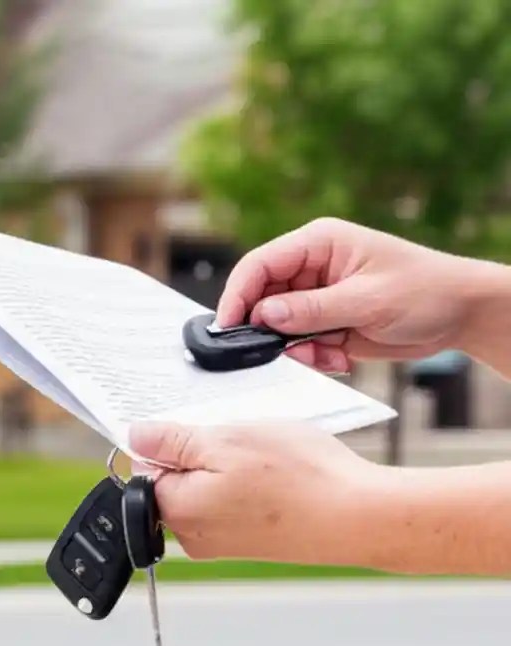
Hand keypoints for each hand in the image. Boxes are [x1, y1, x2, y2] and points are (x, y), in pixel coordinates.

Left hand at [130, 421, 386, 565]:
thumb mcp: (226, 440)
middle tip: (239, 438)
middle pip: (176, 478)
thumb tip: (136, 437)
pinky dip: (251, 482)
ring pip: (209, 487)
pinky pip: (236, 501)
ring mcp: (224, 542)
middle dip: (201, 452)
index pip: (143, 468)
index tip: (196, 428)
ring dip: (230, 464)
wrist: (362, 518)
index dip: (167, 440)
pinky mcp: (253, 541)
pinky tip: (278, 472)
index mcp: (176, 509)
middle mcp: (194, 535)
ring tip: (264, 455)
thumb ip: (172, 441)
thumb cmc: (300, 479)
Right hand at [216, 217, 484, 373]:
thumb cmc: (425, 290)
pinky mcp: (326, 322)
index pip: (260, 264)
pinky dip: (313, 356)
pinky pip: (300, 343)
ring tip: (326, 355)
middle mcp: (311, 268)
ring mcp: (317, 296)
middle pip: (263, 297)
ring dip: (295, 347)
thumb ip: (312, 309)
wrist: (462, 314)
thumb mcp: (367, 299)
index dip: (238, 294)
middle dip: (268, 328)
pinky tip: (340, 358)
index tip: (228, 325)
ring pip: (279, 325)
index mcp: (318, 243)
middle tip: (279, 350)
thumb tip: (264, 315)